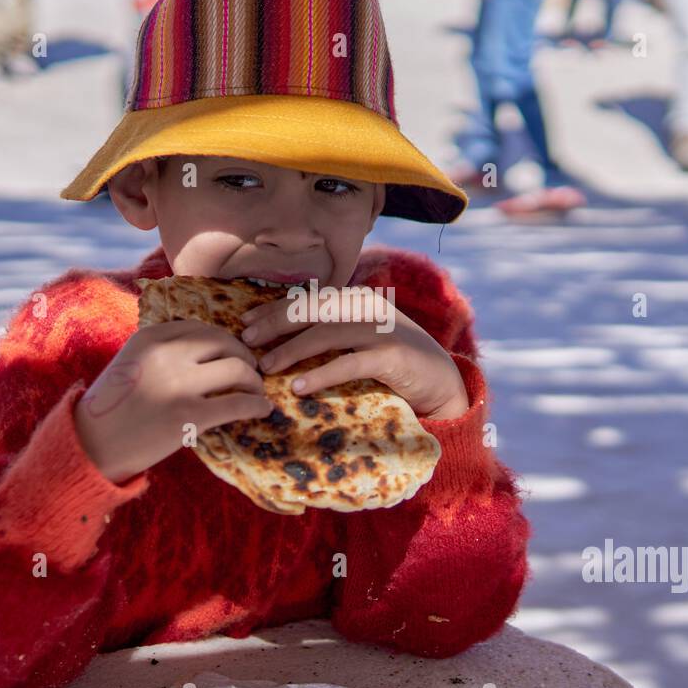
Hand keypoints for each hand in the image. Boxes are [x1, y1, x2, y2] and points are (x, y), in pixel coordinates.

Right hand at [74, 320, 272, 482]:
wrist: (91, 447)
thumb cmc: (112, 409)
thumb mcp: (132, 363)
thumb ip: (164, 351)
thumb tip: (210, 352)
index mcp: (151, 336)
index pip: (203, 329)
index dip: (225, 342)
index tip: (233, 355)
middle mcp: (166, 353)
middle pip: (226, 343)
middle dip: (246, 357)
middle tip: (252, 373)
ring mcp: (178, 384)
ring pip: (238, 369)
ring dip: (255, 381)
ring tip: (257, 393)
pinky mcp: (190, 415)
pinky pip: (239, 403)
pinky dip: (257, 405)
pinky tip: (262, 410)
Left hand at [239, 292, 469, 421]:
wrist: (441, 379)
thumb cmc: (393, 362)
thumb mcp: (361, 339)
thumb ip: (332, 331)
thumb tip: (282, 338)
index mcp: (357, 300)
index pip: (309, 299)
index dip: (275, 309)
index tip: (246, 322)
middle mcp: (368, 308)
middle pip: (313, 309)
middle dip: (276, 322)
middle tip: (247, 340)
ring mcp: (381, 330)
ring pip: (327, 333)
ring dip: (292, 349)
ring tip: (267, 366)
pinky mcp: (392, 357)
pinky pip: (349, 363)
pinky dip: (322, 374)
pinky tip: (299, 387)